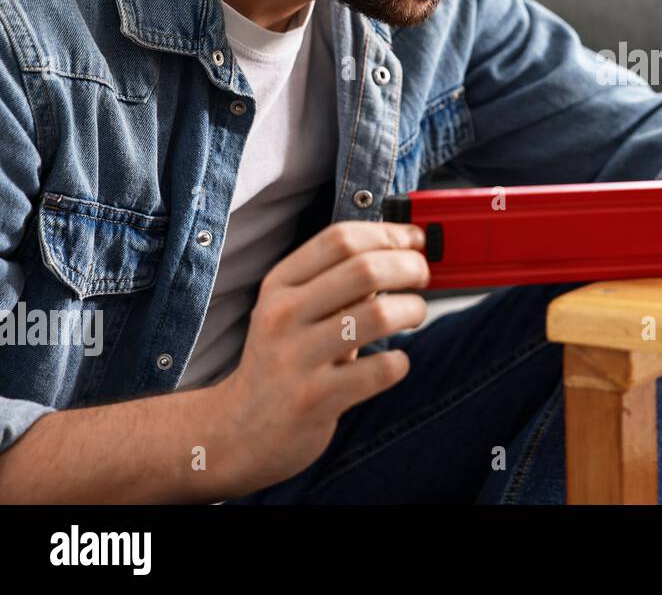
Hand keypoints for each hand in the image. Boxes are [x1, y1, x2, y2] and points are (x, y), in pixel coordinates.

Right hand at [208, 221, 431, 495]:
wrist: (237, 430)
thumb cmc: (283, 360)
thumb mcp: (295, 311)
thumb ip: (338, 282)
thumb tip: (401, 251)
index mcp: (280, 285)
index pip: (340, 239)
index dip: (388, 233)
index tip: (414, 240)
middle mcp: (283, 316)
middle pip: (365, 270)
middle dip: (410, 267)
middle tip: (422, 277)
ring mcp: (296, 358)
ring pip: (378, 315)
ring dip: (413, 310)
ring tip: (414, 315)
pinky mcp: (315, 399)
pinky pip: (380, 369)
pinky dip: (400, 362)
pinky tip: (393, 363)